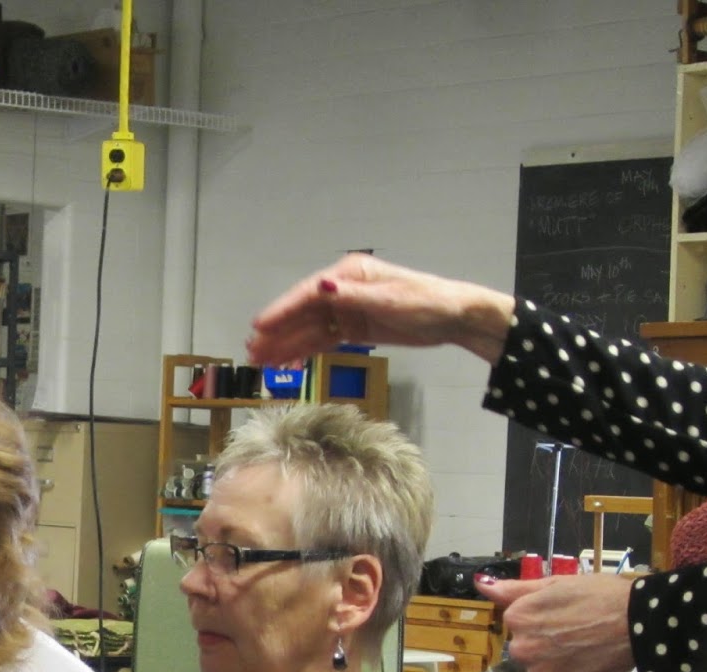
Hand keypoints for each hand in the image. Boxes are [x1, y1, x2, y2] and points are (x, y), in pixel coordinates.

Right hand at [246, 253, 514, 367]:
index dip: (282, 310)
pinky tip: (288, 361)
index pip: (308, 294)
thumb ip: (352, 297)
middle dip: (278, 332)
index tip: (259, 326)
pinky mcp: (353, 328)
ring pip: (309, 329)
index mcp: (349, 275)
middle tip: (253, 351)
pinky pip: (323, 340)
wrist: (453, 318)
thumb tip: (321, 289)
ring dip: (286, 344)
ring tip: (261, 361)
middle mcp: (342, 290)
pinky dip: (305, 350)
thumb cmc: (426, 303)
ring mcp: (346, 310)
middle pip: (303, 313)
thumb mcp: (389, 300)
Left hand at [475, 573, 637, 671]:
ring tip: (584, 648)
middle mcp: (521, 648)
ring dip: (555, 663)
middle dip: (545, 642)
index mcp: (518, 618)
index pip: (519, 622)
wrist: (641, 622)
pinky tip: (585, 666)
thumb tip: (481, 584)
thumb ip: (514, 589)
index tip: (564, 614)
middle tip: (576, 632)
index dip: (542, 617)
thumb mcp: (556, 584)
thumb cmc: (601, 596)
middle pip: (526, 647)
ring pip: (539, 668)